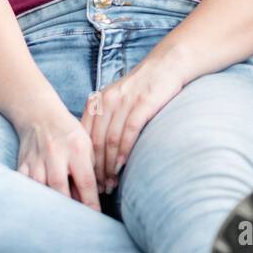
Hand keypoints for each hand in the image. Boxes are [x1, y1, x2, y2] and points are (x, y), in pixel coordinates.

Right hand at [15, 108, 101, 211]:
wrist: (40, 116)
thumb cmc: (69, 134)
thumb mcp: (87, 145)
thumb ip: (91, 170)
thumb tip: (92, 200)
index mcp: (77, 149)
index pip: (85, 180)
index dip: (90, 202)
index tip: (95, 217)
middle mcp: (55, 154)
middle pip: (60, 187)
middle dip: (68, 207)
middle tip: (77, 223)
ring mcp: (36, 160)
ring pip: (40, 188)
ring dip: (49, 205)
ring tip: (57, 221)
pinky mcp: (22, 164)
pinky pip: (24, 186)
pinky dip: (30, 198)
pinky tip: (37, 209)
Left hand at [80, 53, 185, 195]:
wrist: (168, 64)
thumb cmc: (144, 86)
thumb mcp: (118, 98)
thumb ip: (107, 118)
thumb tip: (100, 151)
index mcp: (98, 101)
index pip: (84, 136)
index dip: (84, 161)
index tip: (88, 179)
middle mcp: (107, 101)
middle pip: (95, 142)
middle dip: (95, 169)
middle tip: (98, 188)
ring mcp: (124, 102)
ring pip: (110, 140)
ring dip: (109, 165)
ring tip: (111, 183)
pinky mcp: (143, 103)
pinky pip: (128, 131)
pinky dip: (123, 151)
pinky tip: (122, 165)